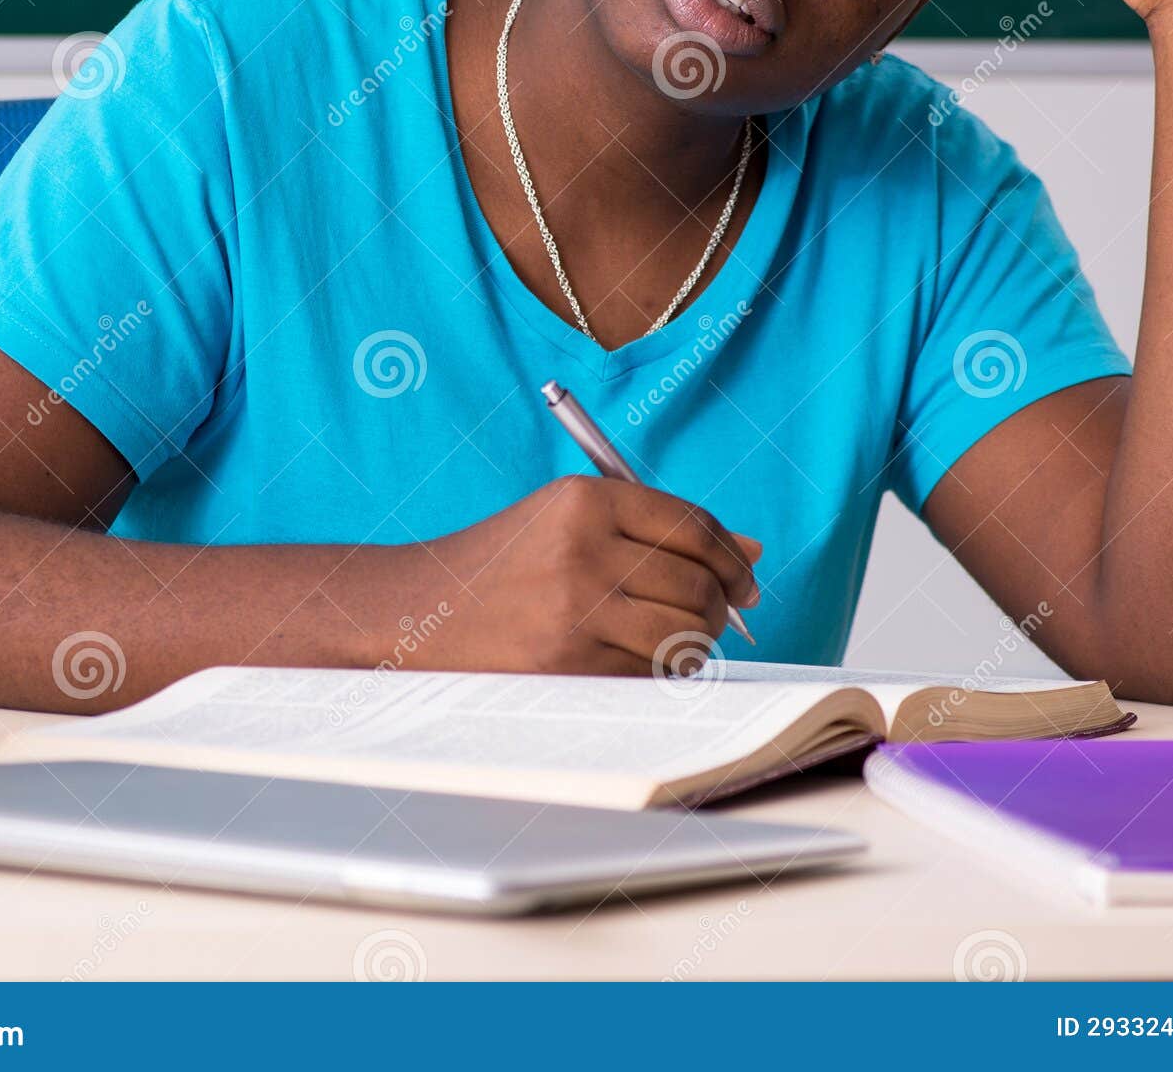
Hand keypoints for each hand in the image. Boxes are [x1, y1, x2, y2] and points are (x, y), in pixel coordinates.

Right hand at [421, 476, 761, 675]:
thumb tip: (751, 553)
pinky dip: (662, 670)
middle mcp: (584, 550)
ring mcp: (576, 612)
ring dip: (699, 641)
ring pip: (685, 633)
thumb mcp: (568, 518)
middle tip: (719, 614)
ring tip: (681, 637)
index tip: (745, 578)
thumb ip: (656, 526)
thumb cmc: (506, 563)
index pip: (694, 525)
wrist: (422, 611)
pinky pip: (652, 672)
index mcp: (586, 500)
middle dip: (723, 605)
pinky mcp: (569, 665)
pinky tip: (641, 658)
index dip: (731, 556)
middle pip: (699, 583)